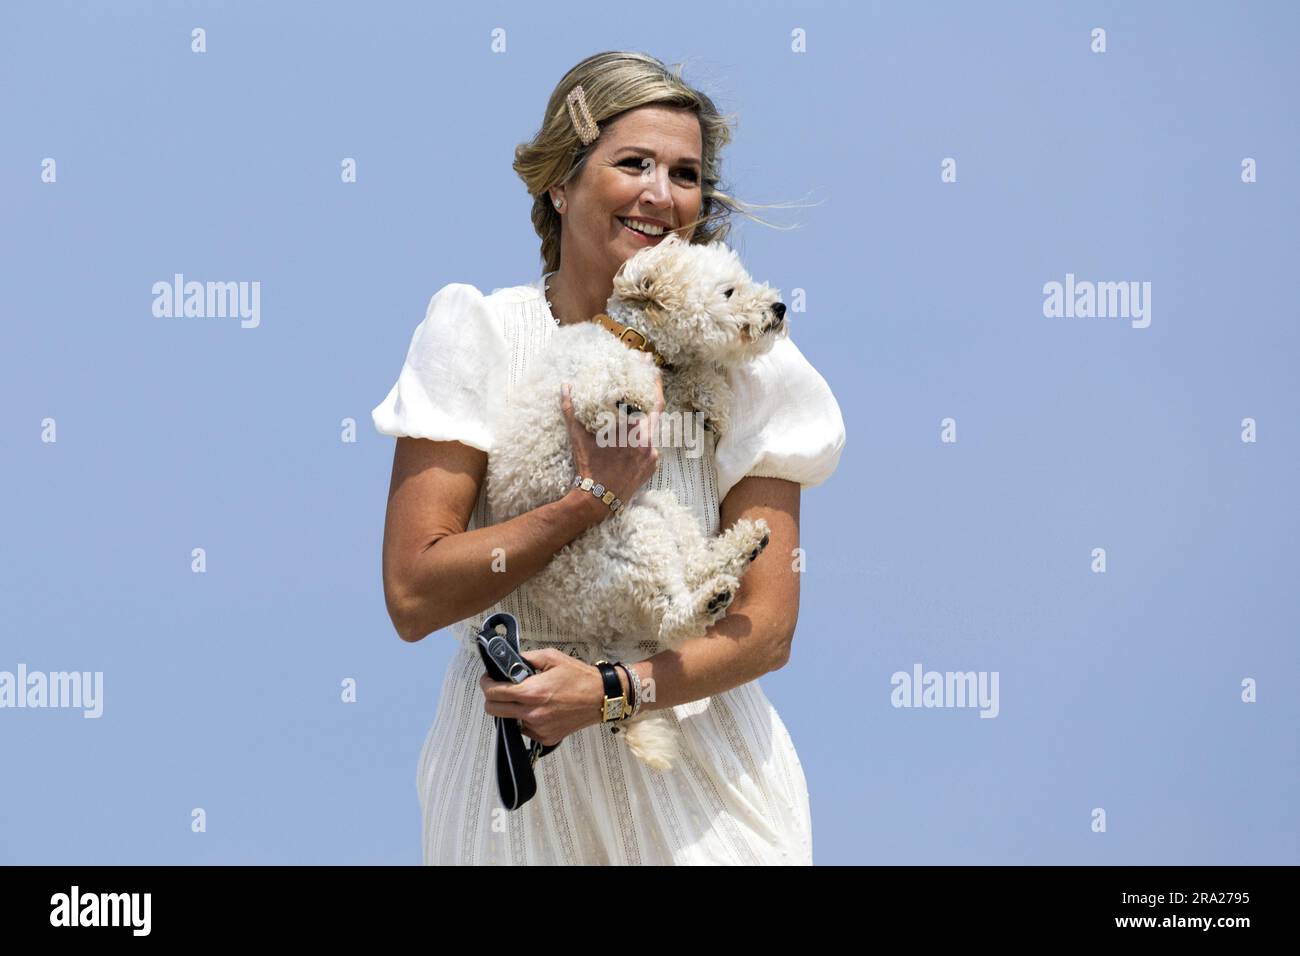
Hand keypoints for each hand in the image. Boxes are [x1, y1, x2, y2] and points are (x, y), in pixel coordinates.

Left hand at [478, 649, 618, 744]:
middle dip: (492, 698)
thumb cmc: (577, 676)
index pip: (494, 693)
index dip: (486, 684)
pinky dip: (526, 719)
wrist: (600, 698)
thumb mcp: (551, 657)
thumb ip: (527, 658)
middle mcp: (532, 713)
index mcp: (532, 692)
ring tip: (527, 698)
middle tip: (501, 688)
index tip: (489, 679)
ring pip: (509, 720)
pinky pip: (524, 729)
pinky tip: (540, 709)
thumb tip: (509, 661)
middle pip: (493, 710)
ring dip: (511, 709)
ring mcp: (538, 729)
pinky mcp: (545, 738)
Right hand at [560, 354, 664, 513]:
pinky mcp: (652, 466)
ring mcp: (652, 455)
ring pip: (653, 428)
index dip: (651, 380)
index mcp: (634, 432)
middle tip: (647, 371)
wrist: (596, 500)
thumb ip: (572, 411)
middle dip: (651, 390)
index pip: (651, 400)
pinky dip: (643, 437)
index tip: (648, 363)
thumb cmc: (588, 467)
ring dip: (645, 416)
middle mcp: (648, 442)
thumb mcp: (579, 437)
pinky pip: (651, 445)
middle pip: (656, 410)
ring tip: (636, 405)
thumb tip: (564, 387)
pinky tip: (633, 433)